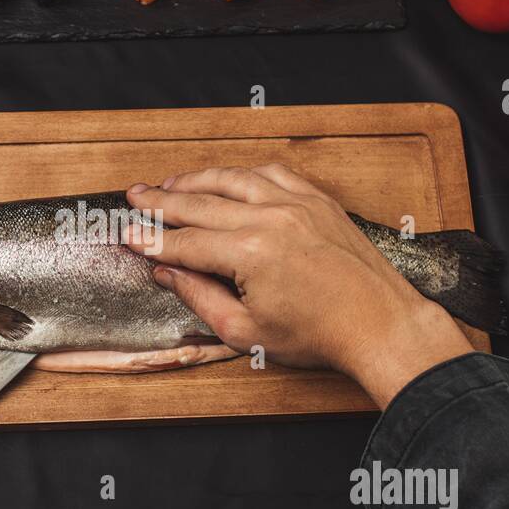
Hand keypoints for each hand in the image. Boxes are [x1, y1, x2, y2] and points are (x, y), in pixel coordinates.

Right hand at [124, 165, 472, 408]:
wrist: (380, 324)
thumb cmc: (319, 336)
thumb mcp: (246, 331)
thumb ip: (200, 297)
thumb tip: (167, 273)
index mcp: (250, 253)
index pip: (185, 242)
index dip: (151, 240)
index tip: (128, 235)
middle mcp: (271, 218)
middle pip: (201, 203)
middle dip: (161, 201)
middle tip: (134, 197)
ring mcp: (297, 204)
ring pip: (233, 180)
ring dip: (197, 179)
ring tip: (170, 183)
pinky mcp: (318, 201)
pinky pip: (272, 173)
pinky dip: (243, 173)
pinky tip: (226, 177)